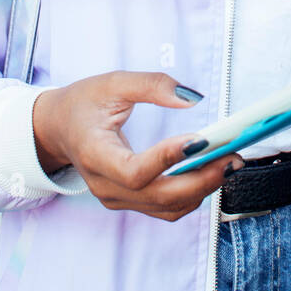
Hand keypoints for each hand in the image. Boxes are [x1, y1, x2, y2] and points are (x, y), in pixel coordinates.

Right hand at [32, 71, 244, 220]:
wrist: (57, 128)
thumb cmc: (83, 103)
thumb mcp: (113, 82)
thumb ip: (152, 85)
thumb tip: (192, 97)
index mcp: (96, 155)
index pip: (135, 171)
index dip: (168, 160)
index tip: (200, 140)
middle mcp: (105, 186)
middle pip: (158, 197)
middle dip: (201, 180)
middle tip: (232, 158)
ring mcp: (117, 198)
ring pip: (167, 207)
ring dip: (202, 189)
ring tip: (230, 163)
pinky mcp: (129, 201)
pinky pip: (165, 207)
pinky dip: (192, 194)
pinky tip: (211, 171)